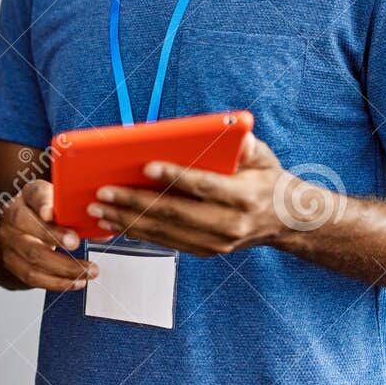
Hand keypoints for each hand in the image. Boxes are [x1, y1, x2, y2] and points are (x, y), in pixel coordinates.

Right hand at [0, 179, 95, 292]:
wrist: (21, 232)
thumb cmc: (47, 216)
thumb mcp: (60, 207)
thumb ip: (80, 216)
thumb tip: (103, 232)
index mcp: (29, 196)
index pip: (34, 194)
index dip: (42, 203)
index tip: (50, 213)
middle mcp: (14, 216)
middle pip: (28, 226)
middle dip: (54, 237)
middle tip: (77, 244)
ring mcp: (10, 241)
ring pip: (33, 256)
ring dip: (63, 267)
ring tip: (87, 272)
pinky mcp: (12, 263)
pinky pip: (33, 276)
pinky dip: (57, 282)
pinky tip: (76, 282)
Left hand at [85, 132, 314, 255]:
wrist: (286, 221)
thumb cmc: (267, 180)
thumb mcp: (264, 156)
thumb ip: (247, 145)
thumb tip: (233, 133)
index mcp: (244, 197)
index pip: (203, 186)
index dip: (174, 176)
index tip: (145, 166)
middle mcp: (230, 224)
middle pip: (175, 212)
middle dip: (134, 202)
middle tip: (103, 192)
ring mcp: (217, 242)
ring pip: (165, 231)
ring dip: (127, 220)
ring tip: (99, 208)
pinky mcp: (206, 252)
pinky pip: (166, 242)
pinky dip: (138, 232)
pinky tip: (115, 222)